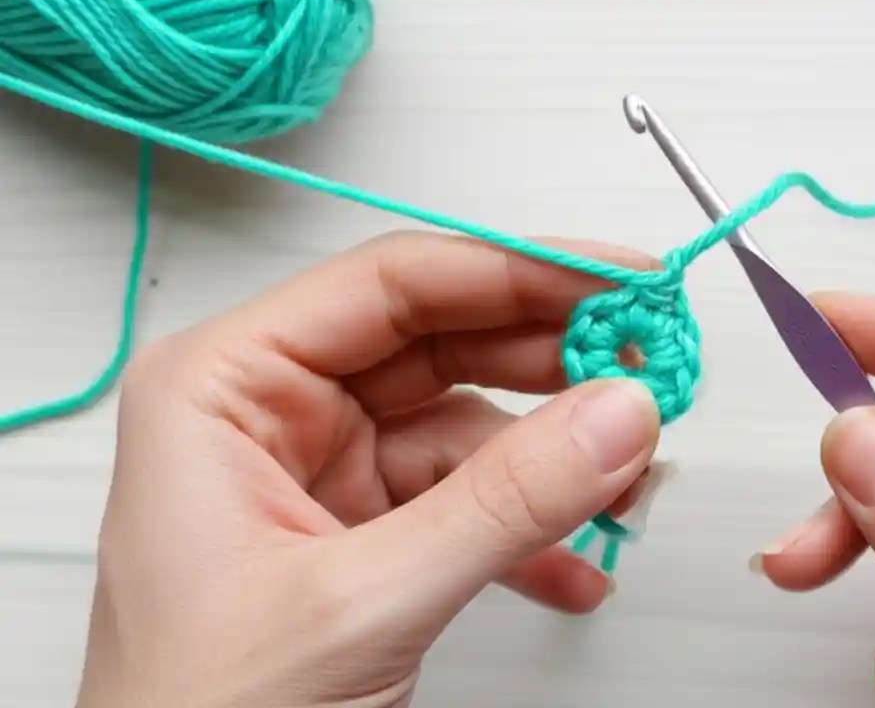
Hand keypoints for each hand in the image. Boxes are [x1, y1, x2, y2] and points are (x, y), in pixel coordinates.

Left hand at [76, 232, 661, 706]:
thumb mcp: (362, 602)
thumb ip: (502, 504)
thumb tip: (617, 415)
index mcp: (224, 388)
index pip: (392, 286)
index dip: (518, 271)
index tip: (620, 282)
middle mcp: (272, 414)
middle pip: (441, 342)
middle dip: (552, 362)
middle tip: (648, 362)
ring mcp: (321, 474)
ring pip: (467, 424)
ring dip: (554, 457)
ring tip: (627, 477)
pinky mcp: (361, 535)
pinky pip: (467, 501)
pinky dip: (530, 532)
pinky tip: (577, 568)